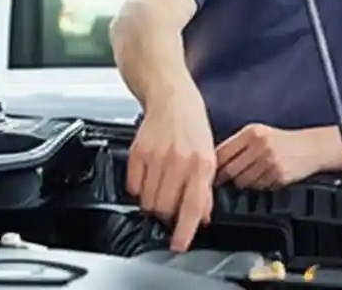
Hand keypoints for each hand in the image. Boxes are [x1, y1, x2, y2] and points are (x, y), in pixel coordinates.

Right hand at [126, 88, 215, 251]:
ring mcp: (157, 157)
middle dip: (166, 214)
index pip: (193, 206)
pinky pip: (133, 186)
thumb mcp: (209, 156)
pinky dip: (138, 188)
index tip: (178, 245)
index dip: (184, 231)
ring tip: (160, 189)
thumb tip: (201, 217)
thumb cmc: (193, 126)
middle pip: (165, 208)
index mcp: (202, 164)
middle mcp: (180, 161)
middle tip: (169, 206)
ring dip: (152, 203)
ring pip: (148, 201)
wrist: (172, 97)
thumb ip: (204, 188)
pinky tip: (148, 176)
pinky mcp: (138, 153)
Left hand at [215, 124, 323, 188]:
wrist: (311, 147)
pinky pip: (258, 187)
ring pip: (242, 182)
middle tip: (228, 179)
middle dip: (227, 177)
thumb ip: (238, 145)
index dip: (215, 166)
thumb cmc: (281, 141)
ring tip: (252, 175)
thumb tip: (213, 162)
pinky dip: (258, 186)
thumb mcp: (259, 133)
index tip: (210, 172)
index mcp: (252, 132)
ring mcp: (270, 161)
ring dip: (243, 183)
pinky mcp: (278, 175)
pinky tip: (265, 177)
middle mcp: (260, 145)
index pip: (223, 152)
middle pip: (230, 170)